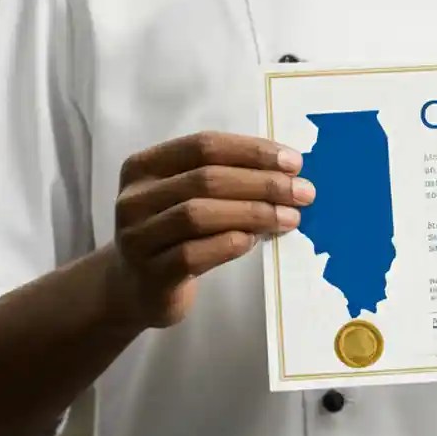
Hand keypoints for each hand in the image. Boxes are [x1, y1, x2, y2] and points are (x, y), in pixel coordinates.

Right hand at [111, 131, 314, 327]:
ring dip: (254, 213)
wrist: (134, 289)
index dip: (251, 151)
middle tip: (302, 192)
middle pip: (205, 179)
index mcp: (144, 167)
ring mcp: (138, 237)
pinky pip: (194, 254)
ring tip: (290, 217)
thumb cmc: (173, 235)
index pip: (203, 146)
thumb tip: (287, 172)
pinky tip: (256, 240)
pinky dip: (230, 244)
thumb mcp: (185, 198)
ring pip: (199, 215)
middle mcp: (135, 198)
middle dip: (262, 183)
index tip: (293, 162)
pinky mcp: (151, 275)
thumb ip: (223, 180)